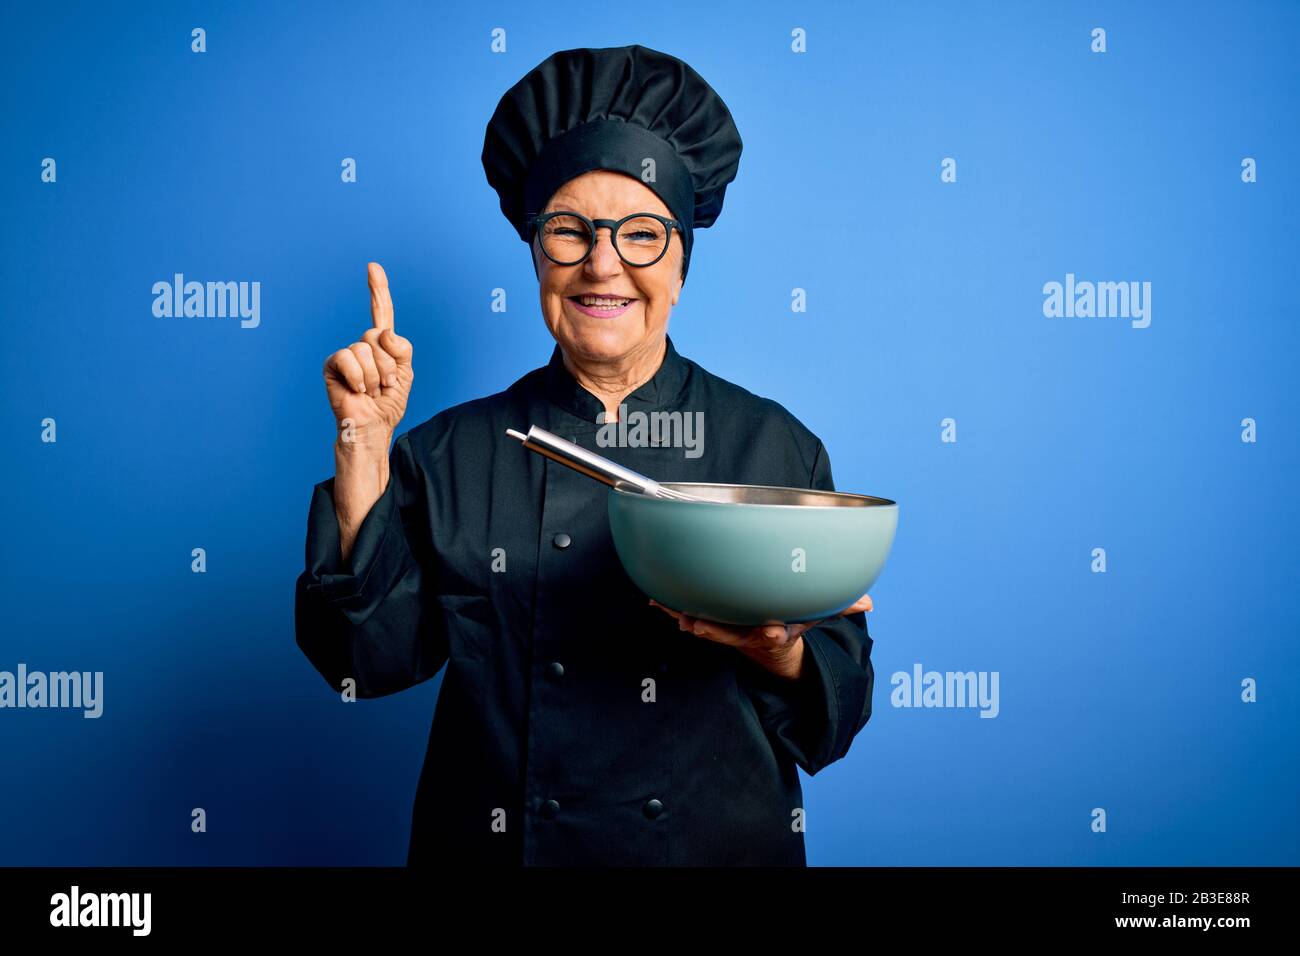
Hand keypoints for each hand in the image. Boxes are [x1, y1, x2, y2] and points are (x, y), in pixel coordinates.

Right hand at [323, 262, 414, 452]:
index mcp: (382, 345)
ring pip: (365, 348)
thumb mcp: (405, 373)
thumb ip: (401, 348)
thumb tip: (383, 333)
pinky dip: (358, 376)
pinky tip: (358, 390)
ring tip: (372, 390)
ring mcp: (347, 354)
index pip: (381, 312)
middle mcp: (363, 345)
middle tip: (385, 385)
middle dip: (388, 364)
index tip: (373, 267)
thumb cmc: (388, 403)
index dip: (378, 290)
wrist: (373, 426)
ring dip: (375, 375)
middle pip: (378, 335)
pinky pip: (348, 357)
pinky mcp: (333, 364)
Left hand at [650, 593, 872, 680]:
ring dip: (687, 621)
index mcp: (774, 634)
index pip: (774, 635)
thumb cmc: (792, 627)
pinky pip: (692, 617)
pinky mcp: (714, 626)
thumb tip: (869, 603)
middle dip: (714, 631)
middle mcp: (748, 636)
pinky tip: (657, 599)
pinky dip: (674, 608)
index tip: (771, 630)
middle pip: (730, 635)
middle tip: (697, 625)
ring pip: (706, 628)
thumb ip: (838, 608)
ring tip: (671, 613)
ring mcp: (729, 633)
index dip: (771, 633)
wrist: (771, 650)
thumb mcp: (815, 620)